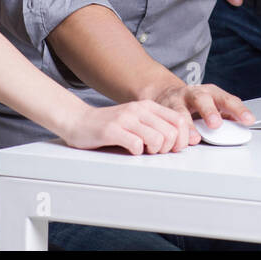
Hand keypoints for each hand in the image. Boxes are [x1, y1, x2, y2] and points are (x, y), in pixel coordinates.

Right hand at [61, 100, 191, 155]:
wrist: (78, 120)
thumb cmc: (109, 125)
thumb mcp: (136, 119)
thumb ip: (155, 125)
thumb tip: (180, 141)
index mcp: (148, 106)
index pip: (180, 120)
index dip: (182, 139)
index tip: (172, 148)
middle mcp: (139, 109)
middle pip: (172, 133)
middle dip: (167, 148)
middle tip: (154, 151)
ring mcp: (125, 119)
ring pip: (157, 139)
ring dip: (153, 151)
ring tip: (142, 151)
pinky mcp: (112, 130)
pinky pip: (136, 145)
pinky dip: (136, 153)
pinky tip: (129, 150)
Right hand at [152, 82, 253, 143]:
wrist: (166, 93)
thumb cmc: (195, 103)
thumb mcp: (213, 105)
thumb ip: (227, 116)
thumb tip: (242, 128)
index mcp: (211, 92)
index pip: (227, 100)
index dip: (238, 110)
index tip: (248, 120)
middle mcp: (194, 93)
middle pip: (202, 99)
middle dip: (209, 111)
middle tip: (216, 124)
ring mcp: (177, 101)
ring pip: (181, 110)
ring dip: (189, 125)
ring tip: (195, 138)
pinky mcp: (163, 110)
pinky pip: (167, 120)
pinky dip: (172, 131)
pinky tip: (176, 140)